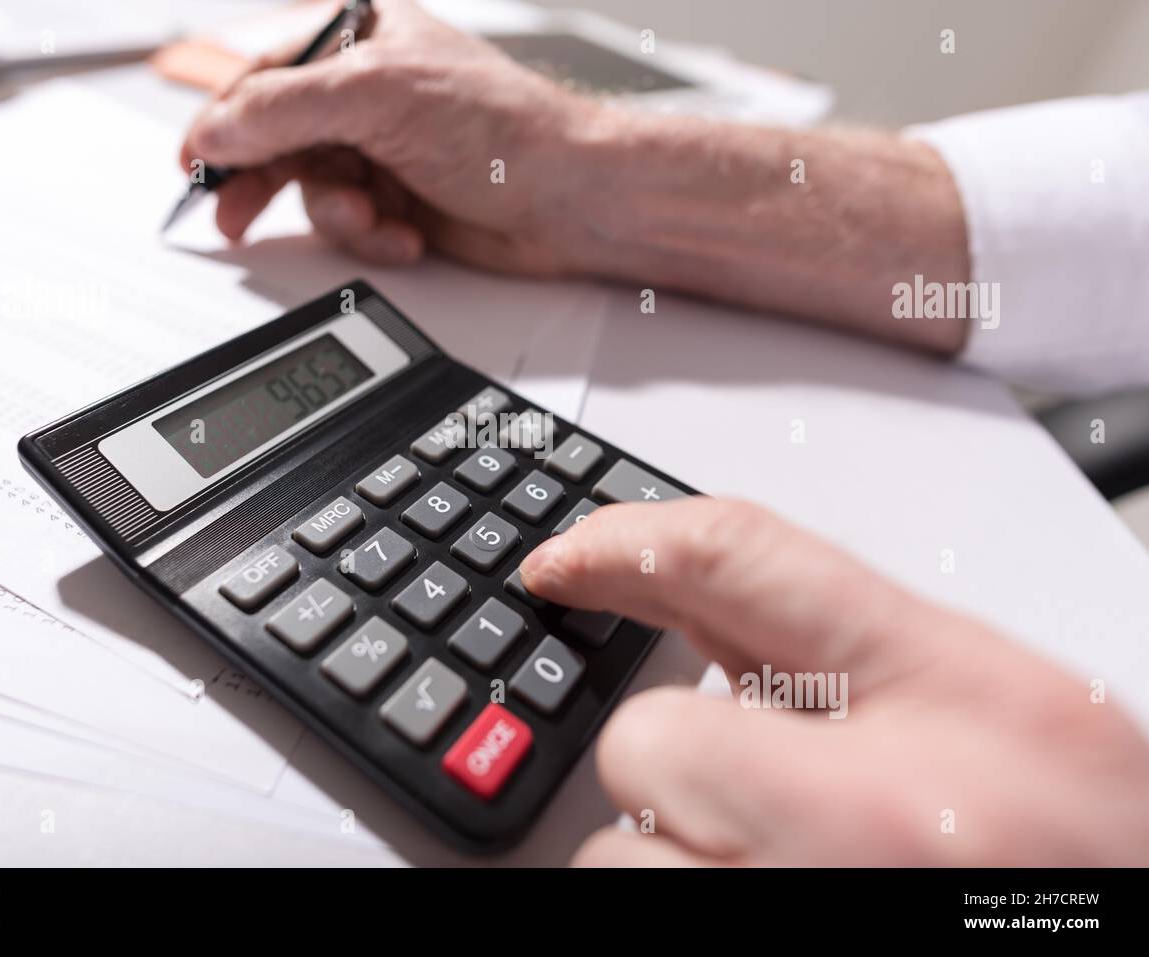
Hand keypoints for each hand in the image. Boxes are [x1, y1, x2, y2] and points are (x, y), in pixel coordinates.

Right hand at [180, 0, 615, 272]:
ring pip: (313, 189)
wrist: (571, 201)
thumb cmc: (505, 129)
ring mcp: (383, 147)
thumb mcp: (377, 99)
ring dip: (340, 215)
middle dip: (268, 181)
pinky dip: (373, 236)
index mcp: (360, 38)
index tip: (195, 164)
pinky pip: (351, 224)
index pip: (264, 75)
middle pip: (278, 137)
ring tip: (374, 217)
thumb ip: (283, 110)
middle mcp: (367, 92)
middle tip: (237, 217)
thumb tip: (215, 128)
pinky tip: (407, 231)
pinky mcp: (400, 198)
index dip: (223, 122)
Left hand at [519, 497, 1148, 864]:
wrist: (1137, 923)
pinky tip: (758, 886)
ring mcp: (808, 897)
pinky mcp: (754, 947)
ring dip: (675, 853)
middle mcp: (878, 811)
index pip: (736, 559)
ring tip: (781, 865)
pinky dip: (677, 888)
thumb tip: (680, 590)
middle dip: (683, 762)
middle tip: (769, 798)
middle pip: (647, 739)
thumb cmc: (1088, 843)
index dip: (624, 542)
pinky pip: (632, 902)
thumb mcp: (991, 699)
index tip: (561, 561)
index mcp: (958, 697)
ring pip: (623, 852)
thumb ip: (837, 634)